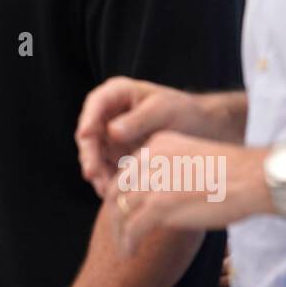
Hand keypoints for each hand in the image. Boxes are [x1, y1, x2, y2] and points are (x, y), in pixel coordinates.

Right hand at [76, 77, 216, 196]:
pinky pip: (105, 167)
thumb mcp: (163, 110)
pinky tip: (110, 193)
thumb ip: (138, 119)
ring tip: (104, 189)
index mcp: (117, 93)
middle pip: (89, 133)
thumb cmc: (183, 111)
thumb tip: (111, 132)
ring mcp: (109, 135)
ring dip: (96, 171)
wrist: (199, 128)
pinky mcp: (114, 154)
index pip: (96, 104)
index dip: (87, 119)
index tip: (86, 135)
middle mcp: (108, 113)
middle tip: (93, 173)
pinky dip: (106, 179)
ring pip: (93, 154)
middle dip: (89, 154)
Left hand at [105, 131, 272, 255]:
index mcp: (158, 145)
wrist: (253, 178)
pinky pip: (133, 227)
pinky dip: (127, 242)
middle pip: (119, 188)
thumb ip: (173, 172)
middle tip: (119, 230)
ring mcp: (153, 182)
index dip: (124, 192)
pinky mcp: (159, 204)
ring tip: (123, 245)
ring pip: (121, 209)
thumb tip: (163, 196)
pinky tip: (130, 253)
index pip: (129, 170)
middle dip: (116, 212)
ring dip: (119, 231)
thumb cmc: (236, 173)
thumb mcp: (194, 159)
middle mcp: (149, 158)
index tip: (127, 209)